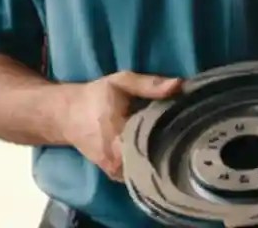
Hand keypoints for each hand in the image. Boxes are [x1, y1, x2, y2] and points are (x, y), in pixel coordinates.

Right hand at [60, 71, 182, 181]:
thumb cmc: (95, 97)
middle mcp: (117, 160)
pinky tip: (158, 149)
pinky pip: (140, 174)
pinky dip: (150, 163)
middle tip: (187, 135)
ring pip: (149, 170)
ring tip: (175, 142)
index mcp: (119, 136)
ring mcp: (116, 172)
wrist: (67, 115)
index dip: (175, 136)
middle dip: (172, 148)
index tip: (189, 128)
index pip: (157, 143)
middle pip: (156, 161)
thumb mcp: (120, 82)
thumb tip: (180, 85)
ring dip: (161, 157)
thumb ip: (149, 85)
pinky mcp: (116, 175)